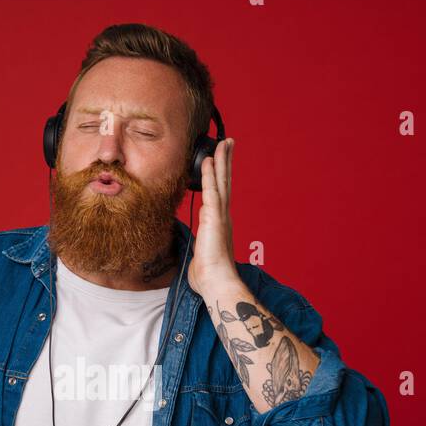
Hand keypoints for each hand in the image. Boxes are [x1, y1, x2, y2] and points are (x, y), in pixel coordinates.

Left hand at [186, 137, 238, 295]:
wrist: (216, 282)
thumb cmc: (209, 275)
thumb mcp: (201, 255)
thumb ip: (200, 246)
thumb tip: (197, 248)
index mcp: (220, 223)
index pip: (220, 194)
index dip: (221, 177)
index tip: (220, 163)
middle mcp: (223, 216)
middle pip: (225, 182)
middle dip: (226, 161)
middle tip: (228, 143)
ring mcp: (220, 215)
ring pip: (220, 181)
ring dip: (221, 161)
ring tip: (223, 143)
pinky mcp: (214, 218)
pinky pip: (211, 191)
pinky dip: (209, 175)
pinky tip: (208, 160)